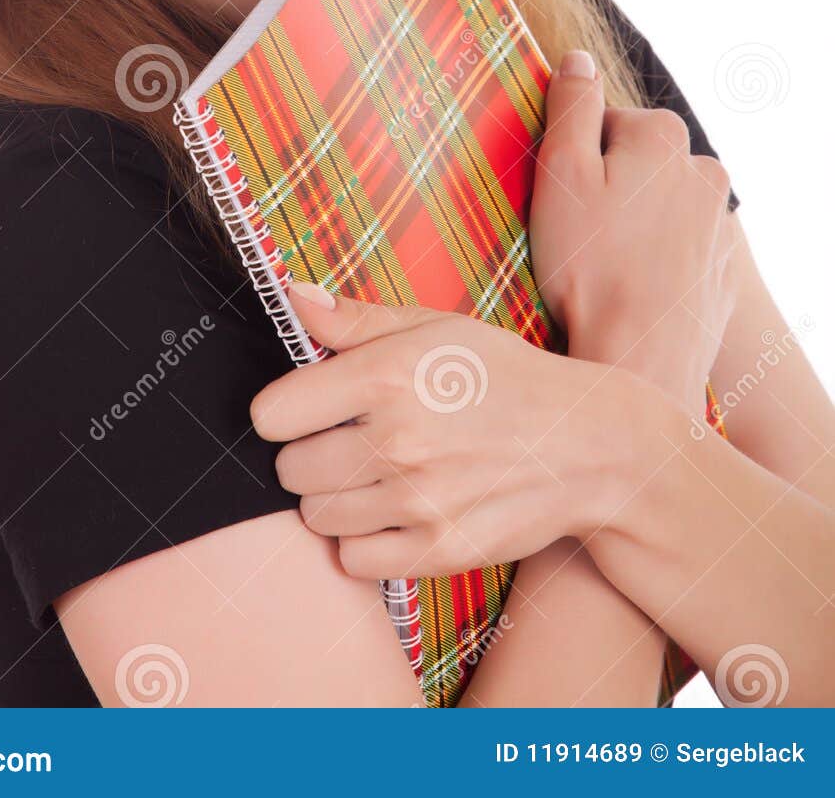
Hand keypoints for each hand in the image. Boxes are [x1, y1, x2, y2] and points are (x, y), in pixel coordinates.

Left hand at [250, 281, 620, 580]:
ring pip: (317, 516)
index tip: (310, 407)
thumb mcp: (434, 328)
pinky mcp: (437, 551)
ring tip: (378, 474)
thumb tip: (291, 297)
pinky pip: (352, 560)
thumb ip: (354, 319)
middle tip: (351, 440)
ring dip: (337, 499)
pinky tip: (396, 511)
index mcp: (386, 375)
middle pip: (289, 470)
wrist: (585, 444)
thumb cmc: (502, 377)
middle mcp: (397, 440)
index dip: (285, 410)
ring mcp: (417, 501)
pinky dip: (366, 542)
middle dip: (310, 454)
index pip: (271, 415)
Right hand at [528, 49, 737, 412]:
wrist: (640, 363)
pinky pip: (679, 253)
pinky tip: (627, 291)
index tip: (559, 200)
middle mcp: (705, 172)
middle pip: (639, 164)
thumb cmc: (589, 267)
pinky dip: (655, 263)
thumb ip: (572, 105)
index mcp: (663, 136)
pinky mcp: (721, 275)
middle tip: (576, 236)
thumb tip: (578, 58)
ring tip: (601, 269)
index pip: (606, 124)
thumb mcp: (561, 172)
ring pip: (661, 208)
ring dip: (633, 226)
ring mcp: (719, 226)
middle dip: (608, 190)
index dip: (573, 160)